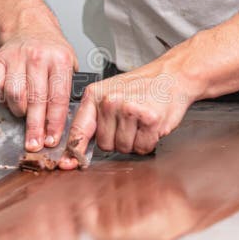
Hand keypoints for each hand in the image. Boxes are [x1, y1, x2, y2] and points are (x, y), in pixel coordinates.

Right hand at [0, 11, 77, 151]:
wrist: (30, 28)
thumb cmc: (51, 52)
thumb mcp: (69, 65)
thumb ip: (67, 90)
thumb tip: (62, 124)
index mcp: (60, 59)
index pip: (58, 98)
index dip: (54, 123)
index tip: (51, 140)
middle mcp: (38, 57)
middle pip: (35, 99)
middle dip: (35, 127)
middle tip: (34, 144)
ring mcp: (16, 57)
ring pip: (14, 95)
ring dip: (18, 111)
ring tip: (22, 113)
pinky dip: (1, 98)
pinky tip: (8, 99)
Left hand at [59, 58, 203, 169]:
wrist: (171, 76)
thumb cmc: (141, 87)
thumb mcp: (110, 94)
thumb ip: (94, 119)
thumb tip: (76, 148)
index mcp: (94, 95)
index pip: (78, 129)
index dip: (73, 150)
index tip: (67, 164)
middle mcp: (109, 101)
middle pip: (104, 145)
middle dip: (118, 140)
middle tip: (130, 122)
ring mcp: (128, 109)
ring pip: (124, 148)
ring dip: (135, 141)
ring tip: (141, 121)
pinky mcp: (148, 118)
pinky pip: (143, 147)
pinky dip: (149, 141)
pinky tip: (151, 124)